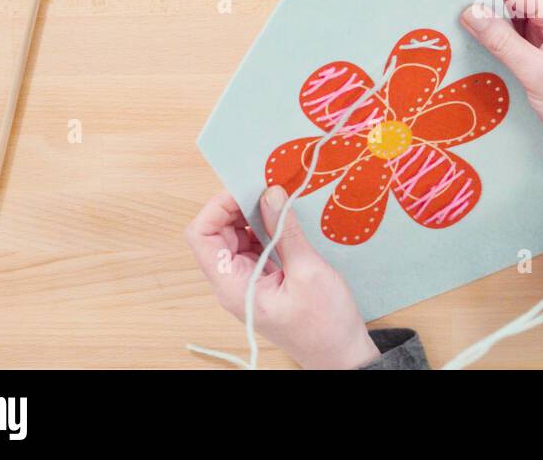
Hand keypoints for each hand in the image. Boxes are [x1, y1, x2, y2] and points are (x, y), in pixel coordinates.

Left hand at [184, 187, 380, 368]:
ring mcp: (247, 280)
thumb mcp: (308, 272)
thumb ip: (285, 231)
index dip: (217, 207)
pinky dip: (265, 227)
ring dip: (252, 214)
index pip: (202, 236)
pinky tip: (284, 216)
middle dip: (236, 205)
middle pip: (216, 232)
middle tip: (266, 186)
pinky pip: (254, 245)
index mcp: (233, 286)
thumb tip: (270, 193)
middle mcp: (232, 282)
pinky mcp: (263, 279)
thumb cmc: (325, 324)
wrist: (340, 356)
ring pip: (235, 236)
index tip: (247, 188)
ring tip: (277, 197)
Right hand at [460, 0, 542, 186]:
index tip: (467, 19)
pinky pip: (521, 36)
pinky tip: (496, 63)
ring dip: (496, 32)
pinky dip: (506, 45)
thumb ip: (503, 41)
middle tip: (470, 41)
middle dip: (488, 14)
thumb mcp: (537, 75)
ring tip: (481, 55)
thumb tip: (471, 11)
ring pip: (513, 17)